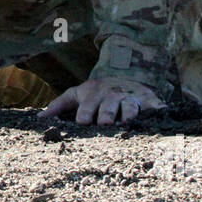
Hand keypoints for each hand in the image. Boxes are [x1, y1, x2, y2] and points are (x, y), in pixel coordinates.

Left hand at [38, 77, 164, 125]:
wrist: (123, 78)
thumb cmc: (95, 93)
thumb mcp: (76, 94)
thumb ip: (58, 106)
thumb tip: (39, 119)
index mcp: (93, 94)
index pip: (88, 105)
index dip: (86, 113)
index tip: (83, 122)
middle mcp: (112, 95)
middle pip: (109, 106)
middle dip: (107, 113)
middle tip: (105, 123)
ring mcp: (130, 97)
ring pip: (130, 105)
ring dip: (129, 113)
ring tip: (127, 121)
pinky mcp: (148, 99)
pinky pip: (154, 105)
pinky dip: (158, 110)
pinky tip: (162, 114)